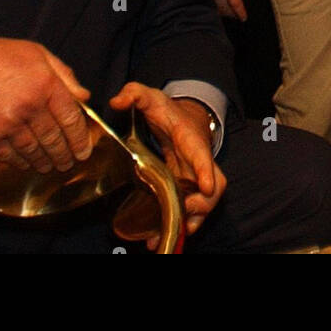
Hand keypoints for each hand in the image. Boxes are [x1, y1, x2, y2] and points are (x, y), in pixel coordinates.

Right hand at [0, 35, 91, 172]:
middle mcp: (29, 107)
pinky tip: (27, 164)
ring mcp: (7, 124)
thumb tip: (84, 98)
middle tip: (69, 164)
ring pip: (34, 151)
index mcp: (46, 84)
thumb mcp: (37, 54)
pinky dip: (21, 163)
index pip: (71, 118)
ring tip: (51, 167)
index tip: (84, 150)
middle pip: (54, 139)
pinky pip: (10, 156)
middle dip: (64, 155)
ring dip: (45, 162)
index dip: (80, 138)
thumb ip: (64, 75)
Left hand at [109, 84, 224, 248]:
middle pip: (214, 186)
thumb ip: (133, 93)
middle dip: (202, 205)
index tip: (207, 187)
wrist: (182, 119)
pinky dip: (181, 225)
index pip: (202, 155)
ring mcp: (195, 178)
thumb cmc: (167, 110)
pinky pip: (192, 210)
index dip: (206, 171)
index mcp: (189, 140)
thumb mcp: (150, 96)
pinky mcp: (187, 189)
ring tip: (161, 236)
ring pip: (205, 204)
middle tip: (181, 215)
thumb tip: (117, 101)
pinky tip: (156, 237)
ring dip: (190, 222)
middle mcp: (198, 162)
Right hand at [212, 0, 257, 20]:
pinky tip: (214, 6)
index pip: (235, 3)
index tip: (243, 18)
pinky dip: (212, 6)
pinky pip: (207, 2)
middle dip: (231, 14)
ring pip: (215, 8)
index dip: (240, 12)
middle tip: (236, 16)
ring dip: (221, 12)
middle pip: (225, 9)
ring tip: (227, 13)